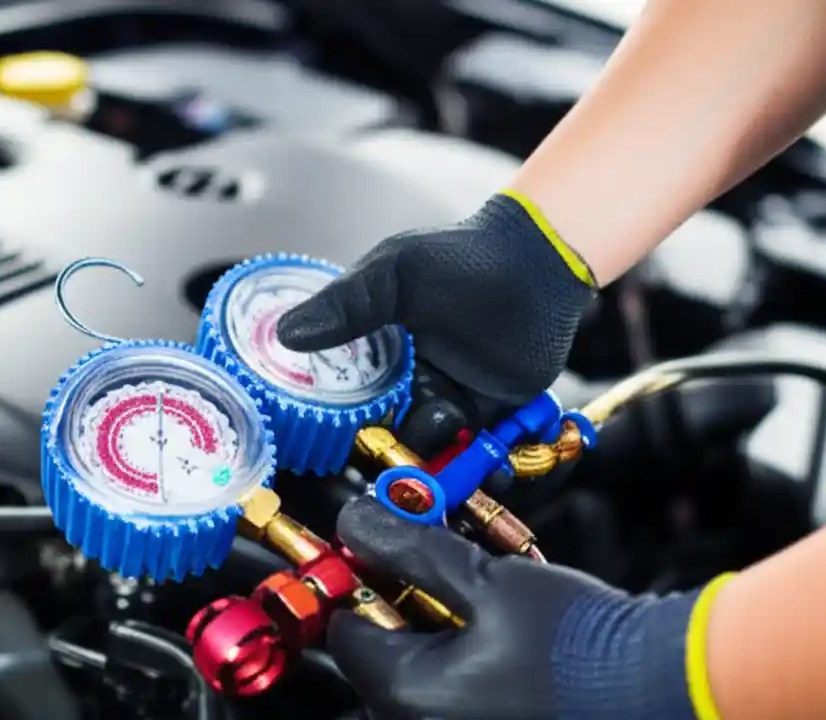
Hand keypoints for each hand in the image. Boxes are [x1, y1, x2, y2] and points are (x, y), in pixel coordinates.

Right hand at [278, 193, 595, 439]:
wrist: (538, 261)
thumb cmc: (461, 258)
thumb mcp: (394, 274)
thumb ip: (346, 305)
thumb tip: (287, 334)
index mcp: (374, 354)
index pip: (347, 404)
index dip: (346, 429)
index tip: (356, 440)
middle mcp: (408, 383)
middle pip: (389, 437)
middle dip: (397, 456)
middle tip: (411, 449)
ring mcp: (450, 400)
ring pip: (433, 452)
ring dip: (441, 460)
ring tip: (458, 428)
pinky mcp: (492, 413)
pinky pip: (479, 455)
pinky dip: (482, 470)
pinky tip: (490, 469)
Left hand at [329, 496, 714, 719]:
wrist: (663, 685)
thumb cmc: (580, 643)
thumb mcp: (484, 579)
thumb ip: (411, 549)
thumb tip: (358, 523)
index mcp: (406, 696)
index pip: (347, 627)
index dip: (363, 575)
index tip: (388, 545)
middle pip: (384, 651)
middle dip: (407, 600)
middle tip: (443, 563)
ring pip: (424, 668)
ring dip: (441, 624)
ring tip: (483, 588)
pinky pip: (459, 689)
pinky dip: (470, 653)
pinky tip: (506, 627)